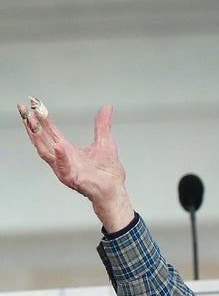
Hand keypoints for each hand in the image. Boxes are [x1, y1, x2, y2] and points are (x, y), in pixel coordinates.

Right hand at [18, 99, 134, 230]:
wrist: (115, 191)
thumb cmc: (108, 173)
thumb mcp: (105, 142)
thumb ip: (102, 125)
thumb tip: (107, 108)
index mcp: (67, 149)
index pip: (50, 131)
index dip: (41, 118)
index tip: (33, 104)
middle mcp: (62, 158)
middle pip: (42, 139)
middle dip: (32, 125)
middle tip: (25, 110)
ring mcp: (65, 169)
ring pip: (46, 152)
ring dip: (38, 138)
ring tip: (32, 123)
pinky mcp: (73, 179)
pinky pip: (64, 168)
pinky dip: (61, 158)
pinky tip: (58, 146)